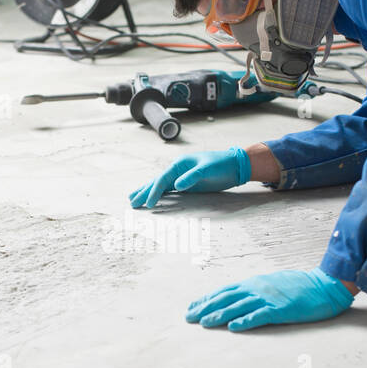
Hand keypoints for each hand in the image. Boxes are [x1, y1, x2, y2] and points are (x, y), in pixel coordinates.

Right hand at [129, 147, 250, 208]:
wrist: (235, 165)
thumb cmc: (222, 165)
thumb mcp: (208, 169)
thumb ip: (192, 177)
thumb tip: (176, 185)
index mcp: (180, 164)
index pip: (163, 179)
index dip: (154, 191)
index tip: (148, 203)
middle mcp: (178, 170)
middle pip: (157, 181)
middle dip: (144, 191)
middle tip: (131, 202)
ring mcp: (181, 177)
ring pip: (160, 186)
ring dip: (147, 192)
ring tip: (134, 199)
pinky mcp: (187, 184)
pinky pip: (169, 190)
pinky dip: (159, 195)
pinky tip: (152, 200)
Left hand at [186, 268, 355, 331]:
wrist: (325, 285)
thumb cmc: (301, 286)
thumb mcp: (273, 284)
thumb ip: (256, 290)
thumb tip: (241, 297)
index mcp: (255, 283)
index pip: (225, 291)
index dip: (207, 298)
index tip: (193, 306)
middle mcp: (258, 289)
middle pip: (226, 298)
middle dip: (206, 307)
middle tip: (189, 317)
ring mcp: (269, 298)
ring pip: (239, 306)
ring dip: (220, 315)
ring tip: (204, 322)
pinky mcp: (282, 309)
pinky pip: (261, 315)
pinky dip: (246, 321)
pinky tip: (234, 327)